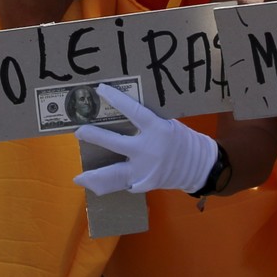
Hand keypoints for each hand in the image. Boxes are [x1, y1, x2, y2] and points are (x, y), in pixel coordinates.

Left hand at [72, 83, 217, 194]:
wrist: (199, 166)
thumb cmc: (181, 140)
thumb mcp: (166, 124)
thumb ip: (146, 123)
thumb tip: (119, 113)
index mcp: (157, 129)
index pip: (133, 111)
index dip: (117, 99)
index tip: (100, 90)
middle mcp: (149, 150)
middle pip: (116, 143)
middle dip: (95, 136)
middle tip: (79, 132)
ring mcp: (145, 170)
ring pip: (116, 173)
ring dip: (95, 175)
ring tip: (78, 177)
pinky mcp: (144, 184)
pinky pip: (123, 184)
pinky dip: (108, 185)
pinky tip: (93, 185)